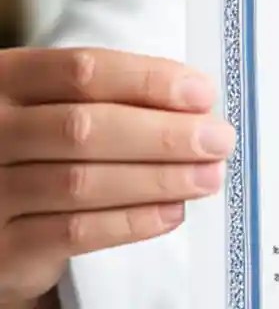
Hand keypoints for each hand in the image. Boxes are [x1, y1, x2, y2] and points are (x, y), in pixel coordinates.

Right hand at [0, 49, 234, 303]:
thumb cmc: (42, 148)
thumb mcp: (61, 107)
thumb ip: (118, 98)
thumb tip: (198, 108)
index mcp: (7, 80)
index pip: (82, 70)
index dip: (149, 80)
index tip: (202, 94)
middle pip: (84, 127)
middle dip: (164, 135)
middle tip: (218, 140)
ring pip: (82, 182)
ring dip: (158, 179)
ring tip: (207, 177)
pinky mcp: (3, 246)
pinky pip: (74, 232)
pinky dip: (132, 221)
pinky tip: (171, 211)